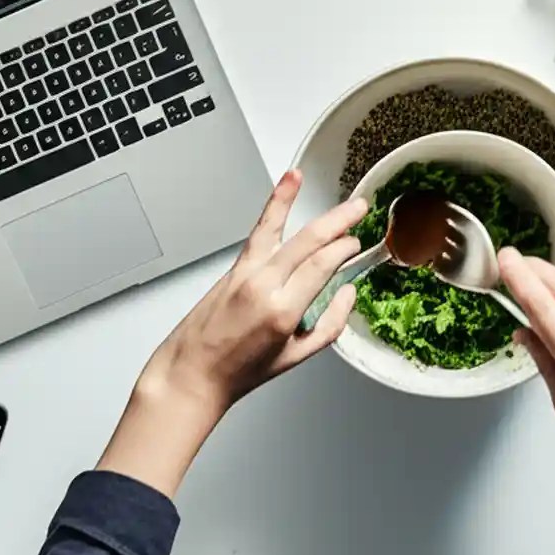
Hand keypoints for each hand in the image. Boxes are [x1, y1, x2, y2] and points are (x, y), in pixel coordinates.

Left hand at [143, 169, 365, 408]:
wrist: (194, 371)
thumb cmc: (242, 369)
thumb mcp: (296, 356)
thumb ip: (330, 324)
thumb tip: (348, 293)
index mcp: (283, 311)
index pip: (323, 266)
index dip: (344, 249)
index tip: (356, 244)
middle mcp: (264, 286)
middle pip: (310, 242)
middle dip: (340, 222)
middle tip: (360, 209)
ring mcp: (246, 272)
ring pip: (286, 230)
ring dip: (315, 210)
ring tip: (330, 193)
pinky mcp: (235, 267)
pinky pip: (261, 230)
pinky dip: (277, 204)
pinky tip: (289, 183)